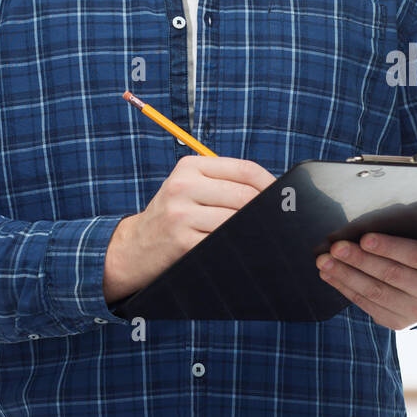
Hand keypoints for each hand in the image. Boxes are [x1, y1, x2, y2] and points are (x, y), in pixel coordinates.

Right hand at [103, 154, 275, 303]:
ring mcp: (181, 214)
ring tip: (265, 235)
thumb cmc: (173, 217)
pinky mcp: (182, 241)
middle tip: (280, 221)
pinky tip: (245, 248)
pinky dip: (240, 245)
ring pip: (238, 219)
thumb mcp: (189, 189)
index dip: (270, 184)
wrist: (133, 248)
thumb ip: (223, 184)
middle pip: (245, 195)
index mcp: (190, 167)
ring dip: (256, 230)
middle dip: (266, 210)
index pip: (244, 169)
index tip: (283, 197)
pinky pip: (224, 241)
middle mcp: (183, 186)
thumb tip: (272, 192)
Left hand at [316, 234, 416, 330]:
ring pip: (376, 292)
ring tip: (324, 261)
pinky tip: (330, 275)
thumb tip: (361, 227)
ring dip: (346, 275)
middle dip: (360, 260)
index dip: (390, 247)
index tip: (363, 237)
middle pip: (393, 274)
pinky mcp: (399, 323)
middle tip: (335, 248)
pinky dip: (346, 289)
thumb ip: (404, 230)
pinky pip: (368, 305)